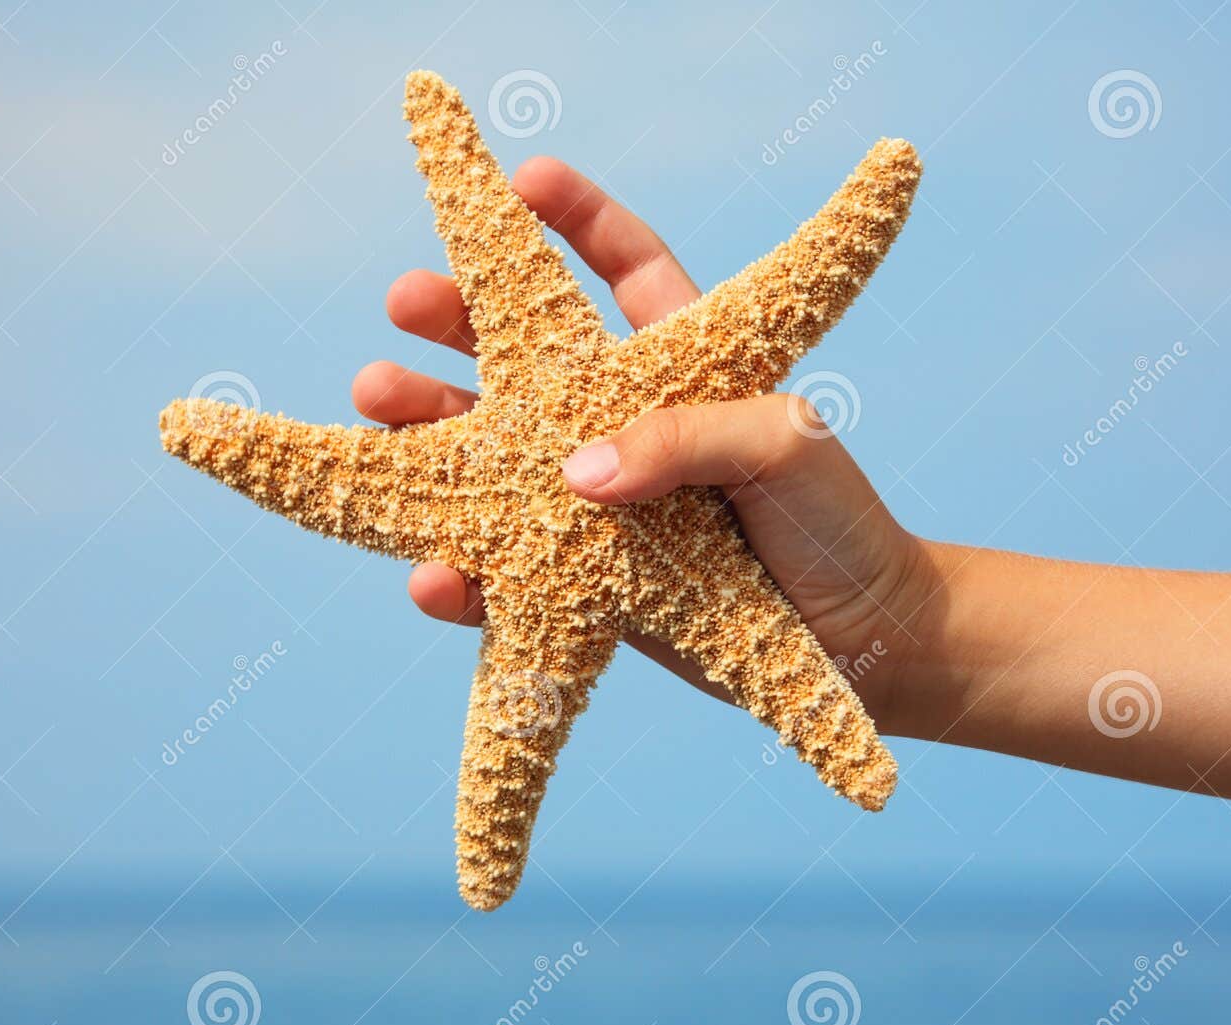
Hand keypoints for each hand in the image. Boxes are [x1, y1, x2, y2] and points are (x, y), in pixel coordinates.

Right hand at [351, 156, 939, 731]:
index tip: (517, 176)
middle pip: (524, 354)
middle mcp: (627, 424)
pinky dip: (458, 577)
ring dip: (426, 426)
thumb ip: (692, 437)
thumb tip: (578, 471)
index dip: (575, 217)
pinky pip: (501, 572)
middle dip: (458, 316)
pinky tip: (430, 574)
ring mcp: (596, 502)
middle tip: (402, 299)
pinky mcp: (580, 580)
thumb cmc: (835, 524)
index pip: (628, 270)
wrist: (855, 642)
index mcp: (685, 367)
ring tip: (375, 400)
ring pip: (489, 454)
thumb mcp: (784, 447)